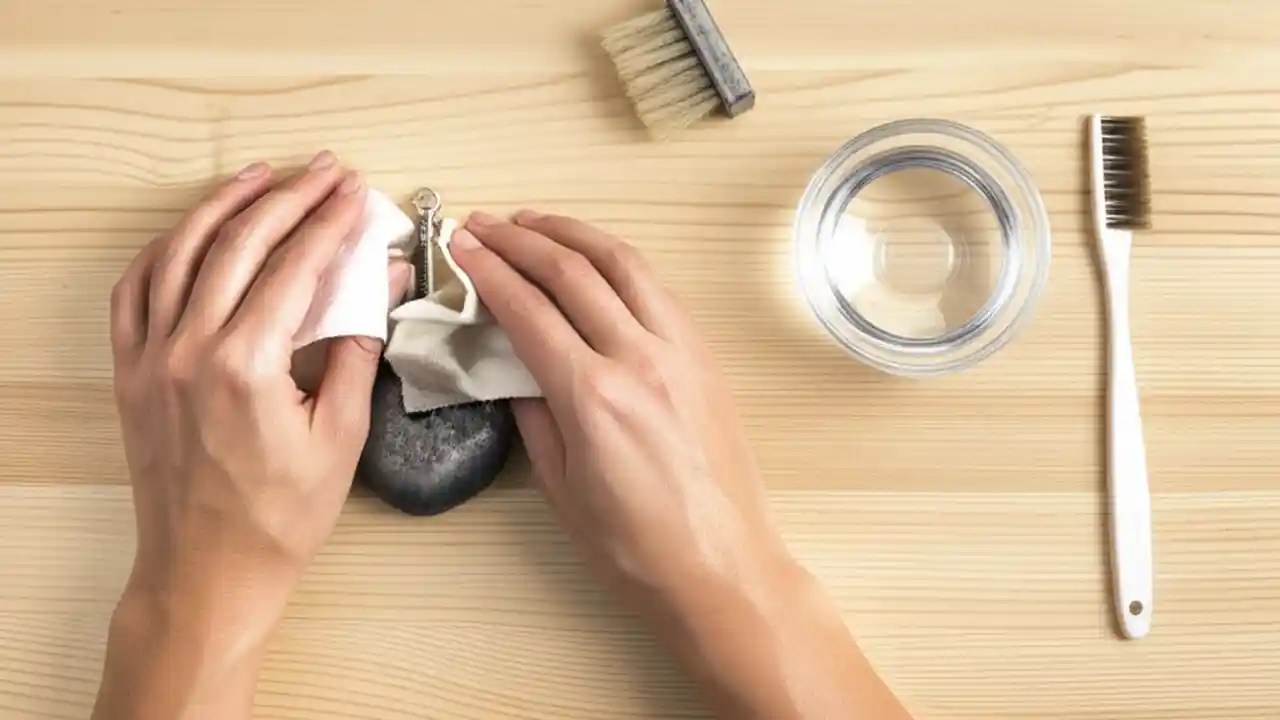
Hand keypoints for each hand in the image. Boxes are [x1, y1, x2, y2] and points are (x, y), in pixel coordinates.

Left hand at [96, 152, 409, 719]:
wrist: (207, 571)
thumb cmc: (279, 518)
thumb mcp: (340, 437)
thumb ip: (359, 350)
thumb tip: (383, 284)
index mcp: (245, 366)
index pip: (295, 268)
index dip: (331, 223)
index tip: (358, 194)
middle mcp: (188, 350)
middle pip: (240, 244)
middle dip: (289, 198)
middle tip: (327, 171)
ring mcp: (150, 358)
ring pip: (181, 253)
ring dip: (224, 206)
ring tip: (263, 177)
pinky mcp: (130, 372)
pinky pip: (136, 289)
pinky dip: (167, 250)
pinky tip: (195, 231)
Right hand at [454, 210, 783, 604]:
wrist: (724, 569)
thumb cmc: (636, 549)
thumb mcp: (561, 490)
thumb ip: (535, 418)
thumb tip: (517, 369)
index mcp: (594, 396)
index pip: (529, 310)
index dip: (489, 271)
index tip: (460, 246)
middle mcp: (640, 359)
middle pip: (573, 272)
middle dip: (521, 240)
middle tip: (484, 224)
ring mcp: (681, 352)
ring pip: (624, 264)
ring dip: (575, 234)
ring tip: (534, 222)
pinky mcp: (706, 358)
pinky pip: (658, 289)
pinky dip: (619, 261)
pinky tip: (597, 259)